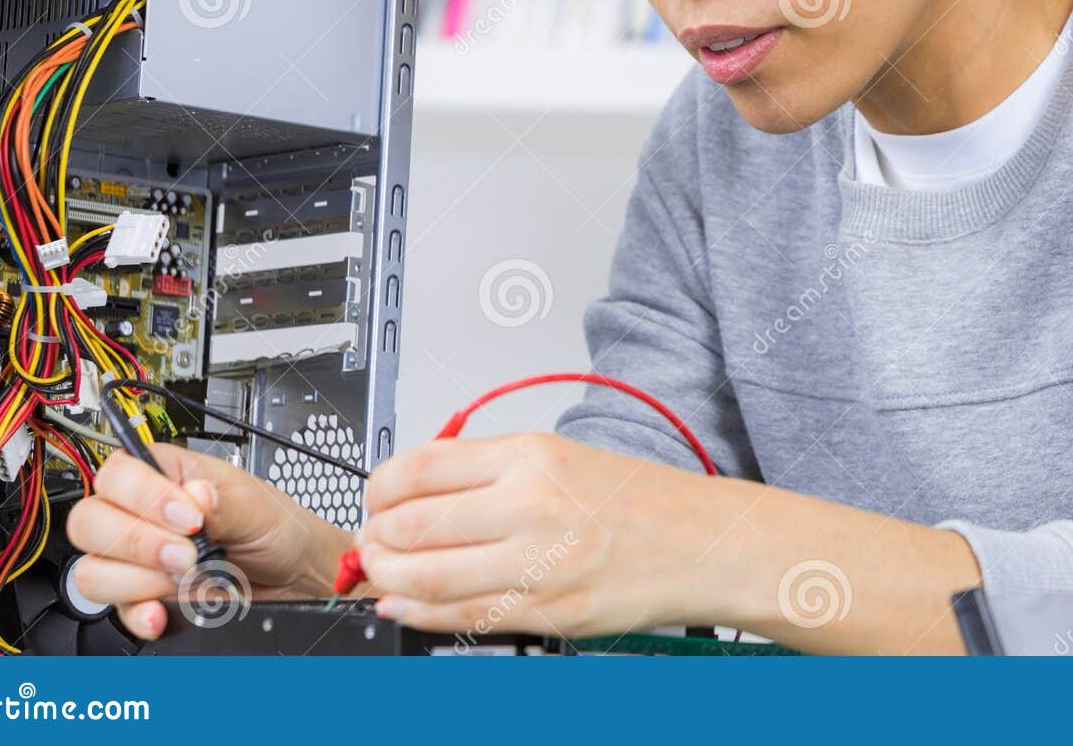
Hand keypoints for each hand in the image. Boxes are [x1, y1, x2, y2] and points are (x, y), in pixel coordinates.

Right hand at [66, 444, 350, 639]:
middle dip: (137, 542)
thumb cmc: (278, 528)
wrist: (296, 578)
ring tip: (185, 577)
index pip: (117, 474)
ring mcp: (139, 561)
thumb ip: (222, 502)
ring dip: (136, 580)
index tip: (189, 517)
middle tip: (186, 554)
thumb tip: (194, 496)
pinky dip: (138, 615)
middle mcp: (143, 516)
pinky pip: (115, 612)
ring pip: (92, 570)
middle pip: (90, 522)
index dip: (143, 496)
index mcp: (166, 476)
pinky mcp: (145, 598)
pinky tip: (164, 611)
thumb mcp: (256, 507)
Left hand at [356, 433, 712, 639]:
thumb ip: (486, 470)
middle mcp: (530, 506)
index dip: (378, 487)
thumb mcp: (558, 455)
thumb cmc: (636, 499)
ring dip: (388, 578)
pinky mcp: (547, 612)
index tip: (374, 497)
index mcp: (529, 457)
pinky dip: (418, 614)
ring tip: (382, 572)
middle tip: (371, 539)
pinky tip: (403, 606)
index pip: (419, 468)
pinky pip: (461, 617)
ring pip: (427, 577)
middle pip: (412, 524)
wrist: (701, 542)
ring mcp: (538, 564)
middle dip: (376, 536)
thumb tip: (415, 489)